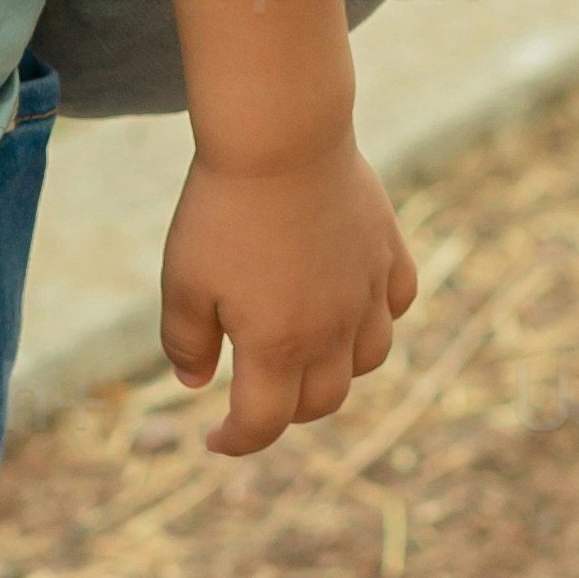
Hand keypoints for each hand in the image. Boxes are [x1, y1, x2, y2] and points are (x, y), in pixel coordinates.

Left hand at [160, 137, 415, 457]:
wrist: (281, 137)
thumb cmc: (223, 210)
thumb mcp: (184, 281)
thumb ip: (186, 341)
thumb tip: (194, 383)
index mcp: (278, 347)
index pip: (264, 423)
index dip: (237, 440)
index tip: (215, 438)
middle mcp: (333, 330)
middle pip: (321, 401)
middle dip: (286, 411)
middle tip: (256, 396)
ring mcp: (367, 290)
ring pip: (368, 360)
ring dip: (336, 372)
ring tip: (305, 356)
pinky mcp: (387, 251)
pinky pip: (395, 303)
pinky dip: (375, 317)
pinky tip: (350, 305)